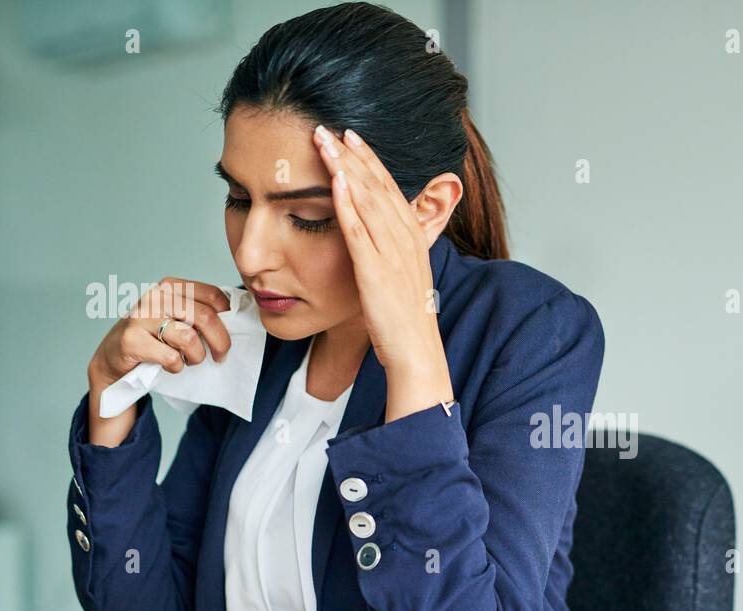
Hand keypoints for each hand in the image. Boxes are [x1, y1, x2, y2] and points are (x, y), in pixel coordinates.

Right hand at [88, 278, 232, 390]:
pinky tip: (169, 365)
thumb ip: (200, 313)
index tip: (229, 335)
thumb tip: (237, 318)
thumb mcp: (177, 318)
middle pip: (206, 317)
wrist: (114, 356)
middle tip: (220, 357)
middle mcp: (155, 297)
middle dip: (220, 342)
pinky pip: (171, 357)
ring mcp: (141, 317)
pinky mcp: (132, 340)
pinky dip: (177, 366)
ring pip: (189, 338)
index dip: (228, 319)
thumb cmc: (154, 338)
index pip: (213, 296)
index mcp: (170, 286)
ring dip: (196, 357)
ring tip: (190, 360)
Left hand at [313, 125, 452, 420]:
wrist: (416, 351)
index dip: (370, 160)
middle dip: (354, 155)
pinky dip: (347, 203)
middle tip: (331, 127)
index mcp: (413, 238)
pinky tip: (335, 180)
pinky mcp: (376, 270)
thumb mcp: (403, 276)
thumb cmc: (405, 320)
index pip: (390, 188)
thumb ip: (391, 251)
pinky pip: (359, 230)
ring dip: (346, 167)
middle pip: (378, 186)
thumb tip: (375, 236)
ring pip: (367, 200)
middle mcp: (405, 239)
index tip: (351, 137)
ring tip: (325, 141)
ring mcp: (391, 253)